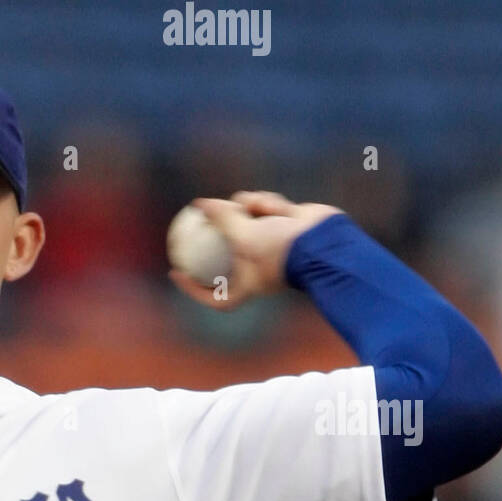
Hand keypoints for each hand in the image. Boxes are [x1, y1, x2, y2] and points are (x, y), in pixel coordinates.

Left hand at [167, 191, 343, 310]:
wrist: (325, 240)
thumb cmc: (282, 249)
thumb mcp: (243, 236)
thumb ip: (220, 220)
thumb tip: (198, 204)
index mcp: (248, 285)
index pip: (215, 296)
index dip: (193, 289)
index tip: (176, 273)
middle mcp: (259, 267)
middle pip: (227, 249)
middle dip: (220, 229)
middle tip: (205, 215)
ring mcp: (273, 245)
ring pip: (246, 221)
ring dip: (247, 210)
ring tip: (251, 205)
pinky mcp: (286, 225)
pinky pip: (266, 210)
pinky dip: (268, 206)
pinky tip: (274, 206)